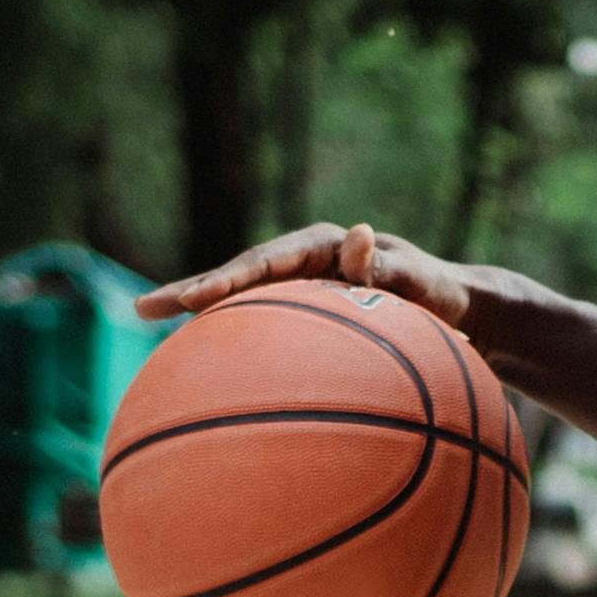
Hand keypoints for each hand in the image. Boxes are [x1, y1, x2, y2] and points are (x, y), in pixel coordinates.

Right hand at [137, 219, 477, 332]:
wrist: (452, 307)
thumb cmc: (439, 296)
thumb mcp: (419, 281)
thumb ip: (388, 265)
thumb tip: (358, 234)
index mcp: (322, 247)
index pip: (264, 263)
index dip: (227, 281)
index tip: (197, 299)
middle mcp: (302, 261)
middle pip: (237, 276)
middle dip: (192, 290)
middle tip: (144, 308)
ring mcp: (298, 286)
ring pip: (241, 298)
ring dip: (198, 308)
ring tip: (145, 316)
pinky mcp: (301, 311)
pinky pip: (259, 323)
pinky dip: (228, 335)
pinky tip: (195, 362)